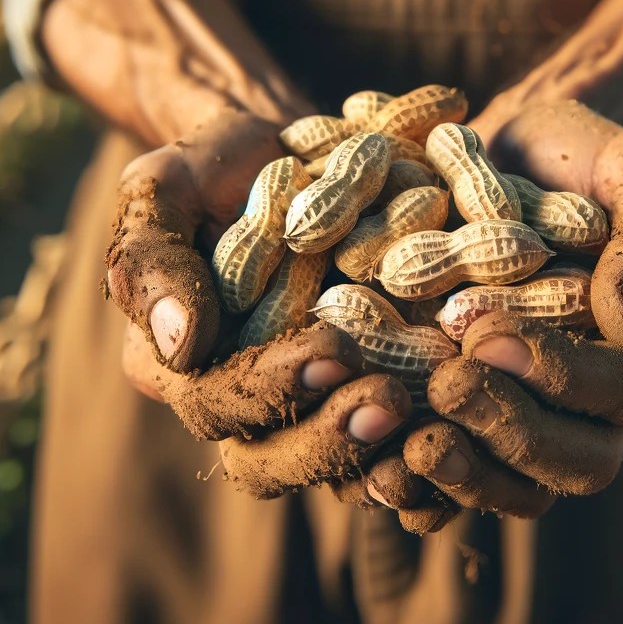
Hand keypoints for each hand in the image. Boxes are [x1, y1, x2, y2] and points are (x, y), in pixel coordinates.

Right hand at [109, 108, 413, 496]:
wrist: (278, 156)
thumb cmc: (209, 168)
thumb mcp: (160, 189)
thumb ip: (150, 258)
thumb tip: (181, 345)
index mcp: (183, 366)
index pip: (218, 402)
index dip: (272, 389)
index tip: (331, 353)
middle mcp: (242, 399)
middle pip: (275, 460)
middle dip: (333, 439)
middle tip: (390, 402)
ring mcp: (306, 401)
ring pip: (338, 468)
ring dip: (387, 456)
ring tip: (438, 421)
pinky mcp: (362, 387)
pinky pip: (390, 445)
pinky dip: (427, 448)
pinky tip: (472, 426)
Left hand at [393, 102, 622, 518]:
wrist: (508, 154)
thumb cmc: (576, 152)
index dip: (560, 372)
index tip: (485, 332)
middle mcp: (608, 396)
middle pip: (581, 459)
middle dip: (512, 428)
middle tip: (446, 381)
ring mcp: (544, 413)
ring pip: (525, 489)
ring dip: (467, 474)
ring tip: (406, 442)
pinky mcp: (485, 417)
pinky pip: (467, 477)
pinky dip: (425, 485)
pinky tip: (374, 467)